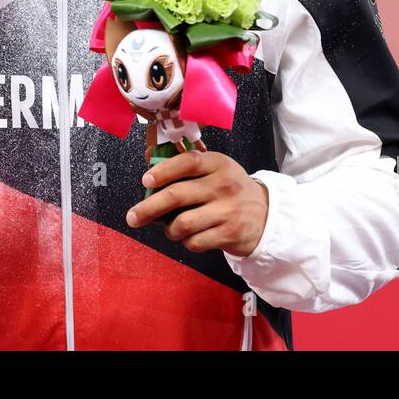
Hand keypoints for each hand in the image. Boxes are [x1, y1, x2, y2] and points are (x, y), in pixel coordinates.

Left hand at [125, 150, 268, 256]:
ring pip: (183, 223)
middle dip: (149, 208)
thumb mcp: (215, 170)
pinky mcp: (230, 233)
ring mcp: (228, 210)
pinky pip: (195, 241)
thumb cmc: (230, 190)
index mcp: (218, 163)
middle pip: (178, 195)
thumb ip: (184, 165)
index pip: (188, 162)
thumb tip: (147, 156)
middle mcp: (224, 185)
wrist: (266, 215)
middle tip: (133, 217)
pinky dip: (186, 242)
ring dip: (170, 230)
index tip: (146, 181)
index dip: (163, 171)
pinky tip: (191, 237)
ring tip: (172, 229)